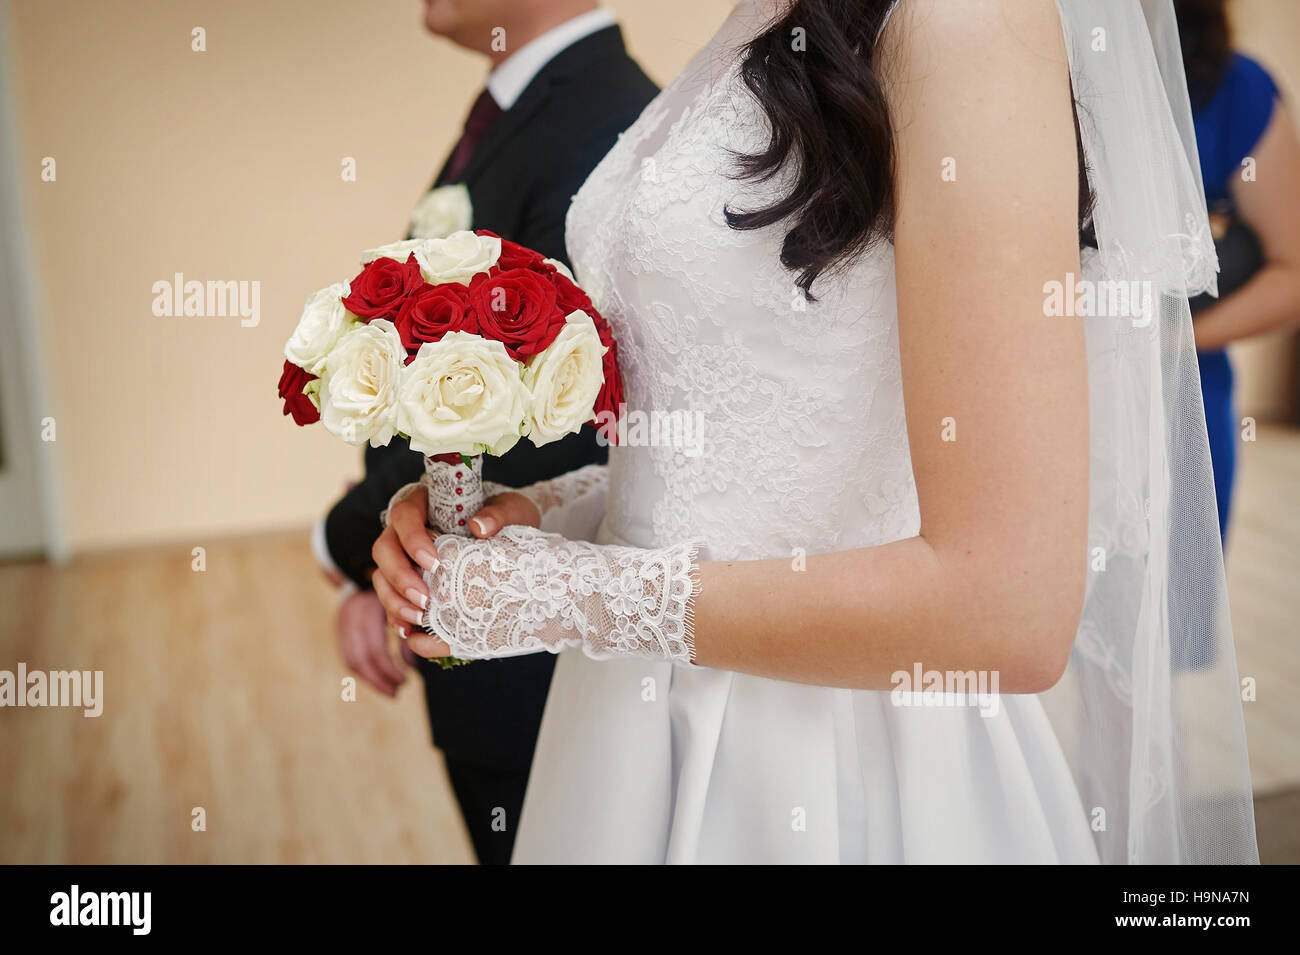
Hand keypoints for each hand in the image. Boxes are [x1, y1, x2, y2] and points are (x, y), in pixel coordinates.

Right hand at [336, 588, 411, 696]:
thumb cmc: (397, 582)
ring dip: (372, 678)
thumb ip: (410, 622)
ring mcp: (343, 621)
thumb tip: (416, 659)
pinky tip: (381, 678)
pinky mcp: (341, 627)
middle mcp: (351, 616)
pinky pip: (349, 654)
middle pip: (359, 658)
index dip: (390, 668)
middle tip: (399, 690)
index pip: (375, 647)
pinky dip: (365, 670)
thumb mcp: (406, 598)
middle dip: (380, 678)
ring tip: (391, 689)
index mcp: (369, 608)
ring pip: (352, 658)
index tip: (407, 679)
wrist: (368, 567)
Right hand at [370, 483, 541, 659]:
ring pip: (382, 575)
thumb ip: (497, 514)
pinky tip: (410, 631)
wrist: (510, 534)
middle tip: (425, 600)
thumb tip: (480, 527)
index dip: (412, 540)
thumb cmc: (506, 515)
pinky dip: (398, 615)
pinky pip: (392, 596)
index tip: (433, 563)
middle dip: (400, 577)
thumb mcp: (509, 509)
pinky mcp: (408, 578)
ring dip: (396, 600)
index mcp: (424, 502)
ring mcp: (403, 555)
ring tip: (418, 619)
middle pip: (385, 549)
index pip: (404, 515)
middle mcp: (405, 528)